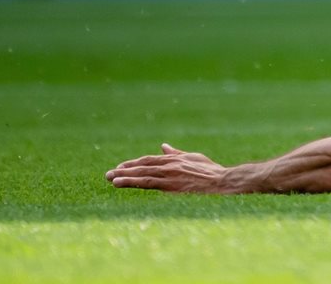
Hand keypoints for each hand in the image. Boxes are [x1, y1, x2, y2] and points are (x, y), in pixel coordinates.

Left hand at [106, 143, 231, 193]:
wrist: (222, 181)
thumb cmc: (211, 172)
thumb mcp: (193, 158)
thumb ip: (177, 153)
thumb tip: (164, 146)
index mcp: (175, 159)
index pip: (149, 160)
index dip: (134, 163)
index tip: (121, 167)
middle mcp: (169, 165)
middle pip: (142, 166)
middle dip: (124, 169)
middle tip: (109, 173)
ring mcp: (169, 174)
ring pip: (141, 174)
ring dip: (123, 176)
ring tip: (109, 178)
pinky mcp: (169, 185)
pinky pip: (146, 183)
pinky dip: (131, 182)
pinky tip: (119, 183)